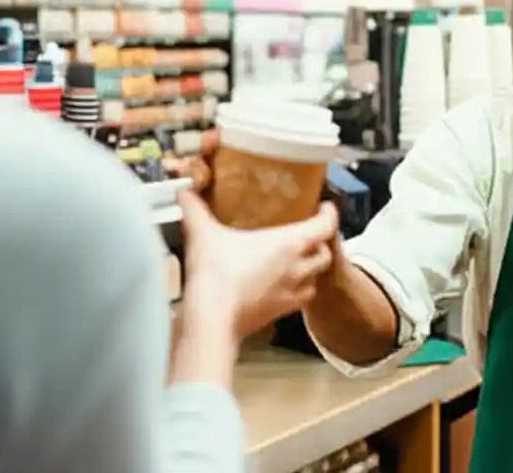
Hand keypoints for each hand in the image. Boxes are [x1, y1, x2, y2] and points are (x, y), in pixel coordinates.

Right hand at [177, 191, 337, 339]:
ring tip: (299, 261)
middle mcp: (297, 268)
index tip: (325, 207)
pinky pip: (299, 300)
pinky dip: (297, 291)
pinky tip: (282, 287)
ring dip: (312, 269)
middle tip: (310, 234)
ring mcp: (290, 293)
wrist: (212, 319)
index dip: (329, 214)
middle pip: (325, 254)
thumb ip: (194, 209)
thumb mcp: (203, 234)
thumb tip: (183, 192)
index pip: (325, 226)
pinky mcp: (279, 314)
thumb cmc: (216, 275)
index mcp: (289, 243)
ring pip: (315, 279)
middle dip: (321, 243)